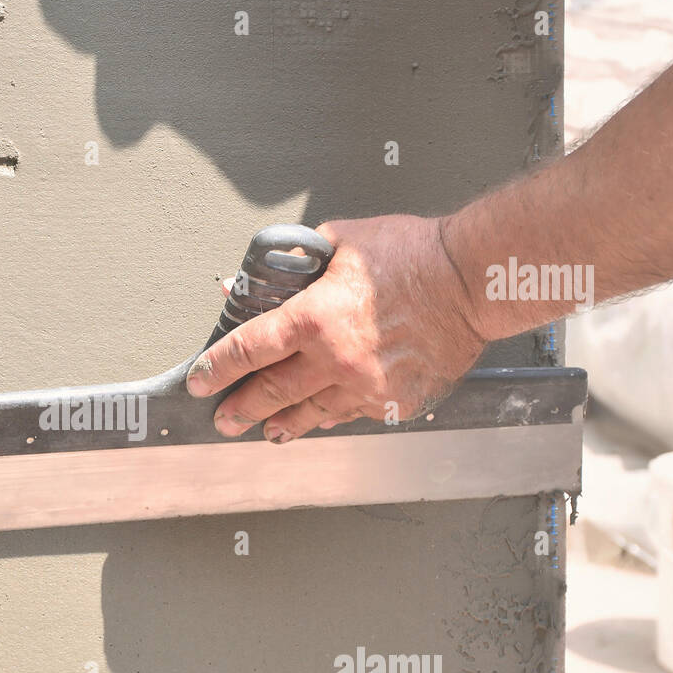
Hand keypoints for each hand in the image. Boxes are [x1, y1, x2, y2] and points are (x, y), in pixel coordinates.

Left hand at [185, 215, 488, 441]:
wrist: (473, 281)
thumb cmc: (413, 255)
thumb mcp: (342, 241)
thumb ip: (297, 261)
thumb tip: (262, 275)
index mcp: (313, 318)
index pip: (248, 350)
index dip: (216, 368)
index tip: (199, 381)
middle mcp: (333, 360)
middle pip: (270, 393)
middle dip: (239, 408)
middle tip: (223, 418)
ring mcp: (364, 387)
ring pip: (308, 414)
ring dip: (280, 424)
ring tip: (264, 431)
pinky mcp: (392, 401)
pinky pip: (349, 415)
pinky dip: (327, 418)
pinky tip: (316, 420)